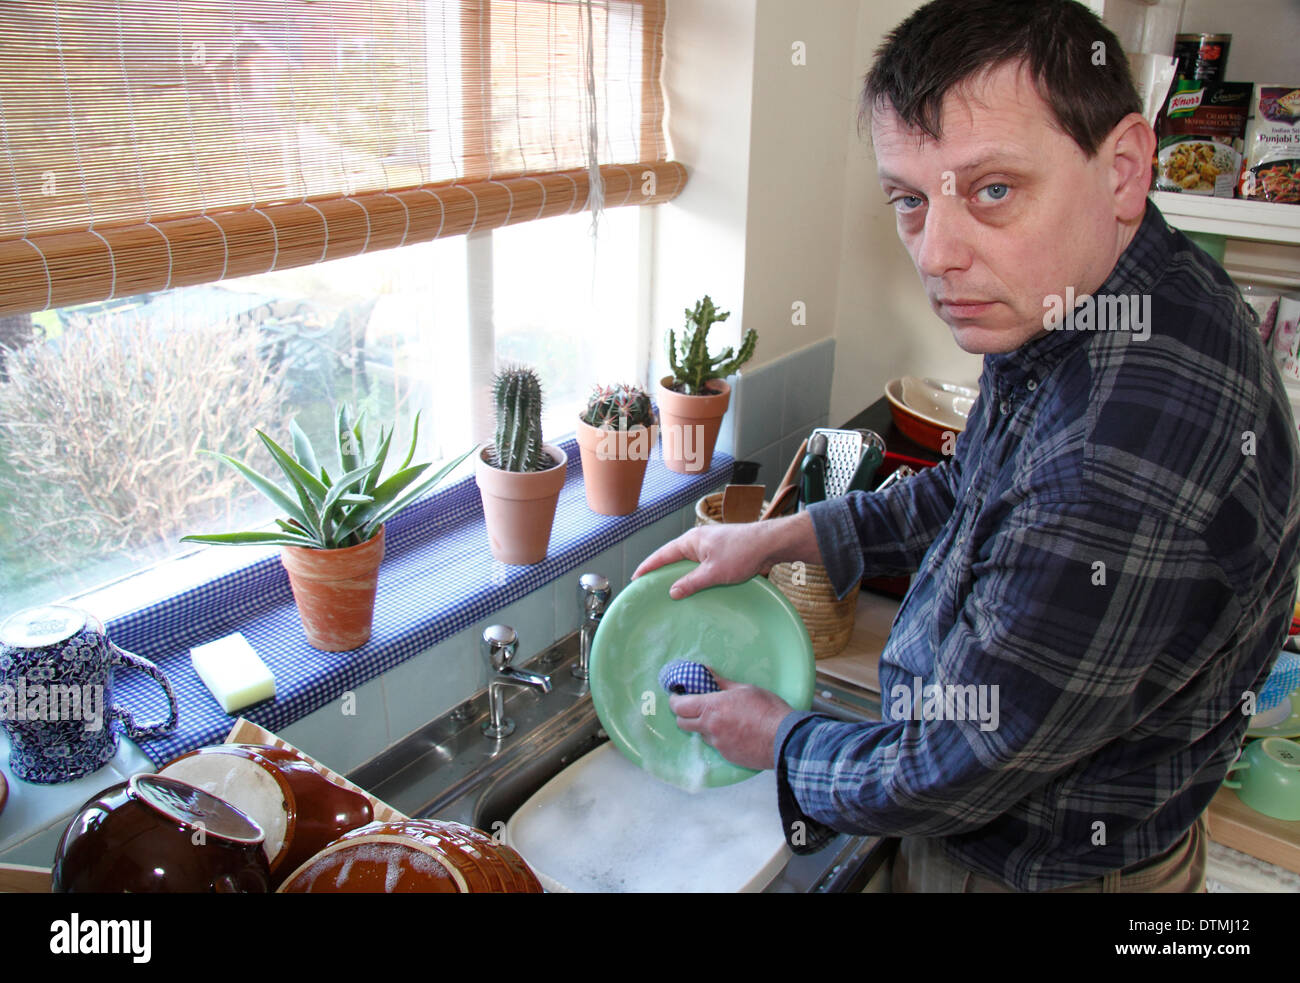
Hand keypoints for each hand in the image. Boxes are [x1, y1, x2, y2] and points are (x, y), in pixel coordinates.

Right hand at [631, 511, 815, 598]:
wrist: (770, 544)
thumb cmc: (742, 552)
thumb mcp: (713, 572)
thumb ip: (691, 583)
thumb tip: (672, 592)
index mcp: (691, 542)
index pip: (662, 555)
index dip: (648, 567)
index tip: (635, 578)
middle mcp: (698, 542)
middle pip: (674, 559)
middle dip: (662, 572)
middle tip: (649, 588)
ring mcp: (711, 548)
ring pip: (689, 564)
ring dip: (681, 576)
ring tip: (670, 592)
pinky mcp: (722, 554)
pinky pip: (702, 567)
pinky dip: (696, 577)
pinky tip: (696, 590)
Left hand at [668, 674, 792, 770]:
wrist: (785, 738)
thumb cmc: (767, 710)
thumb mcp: (744, 689)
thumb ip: (721, 683)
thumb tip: (706, 673)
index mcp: (712, 708)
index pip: (679, 706)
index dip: (674, 700)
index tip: (677, 695)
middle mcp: (710, 728)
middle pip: (682, 723)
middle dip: (684, 714)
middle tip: (693, 706)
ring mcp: (718, 744)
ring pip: (701, 735)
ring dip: (704, 727)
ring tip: (721, 719)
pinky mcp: (728, 756)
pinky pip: (716, 745)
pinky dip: (719, 737)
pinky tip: (734, 731)